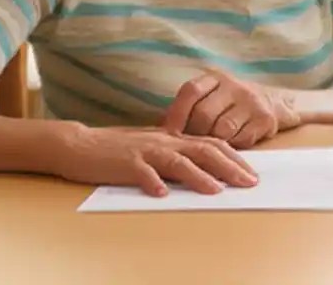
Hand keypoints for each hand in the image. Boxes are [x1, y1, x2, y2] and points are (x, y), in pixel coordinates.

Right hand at [53, 125, 258, 196]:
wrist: (80, 144)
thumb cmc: (119, 149)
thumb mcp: (153, 147)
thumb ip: (177, 154)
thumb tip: (205, 169)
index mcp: (173, 139)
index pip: (211, 144)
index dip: (235, 157)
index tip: (252, 173)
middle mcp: (164, 142)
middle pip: (204, 151)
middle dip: (230, 167)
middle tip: (248, 183)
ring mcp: (145, 152)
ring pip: (178, 162)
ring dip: (199, 177)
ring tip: (216, 191)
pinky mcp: (125, 163)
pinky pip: (142, 173)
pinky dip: (153, 183)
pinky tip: (163, 194)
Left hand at [160, 70, 300, 148]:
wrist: (274, 102)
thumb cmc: (231, 105)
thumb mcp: (212, 97)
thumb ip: (190, 109)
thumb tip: (159, 133)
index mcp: (216, 78)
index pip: (191, 91)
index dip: (177, 113)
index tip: (170, 133)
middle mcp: (234, 86)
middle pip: (204, 114)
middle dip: (195, 134)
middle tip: (191, 145)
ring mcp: (251, 102)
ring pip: (222, 130)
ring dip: (214, 143)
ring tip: (212, 147)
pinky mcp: (265, 119)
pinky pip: (241, 140)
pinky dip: (233, 147)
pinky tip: (232, 146)